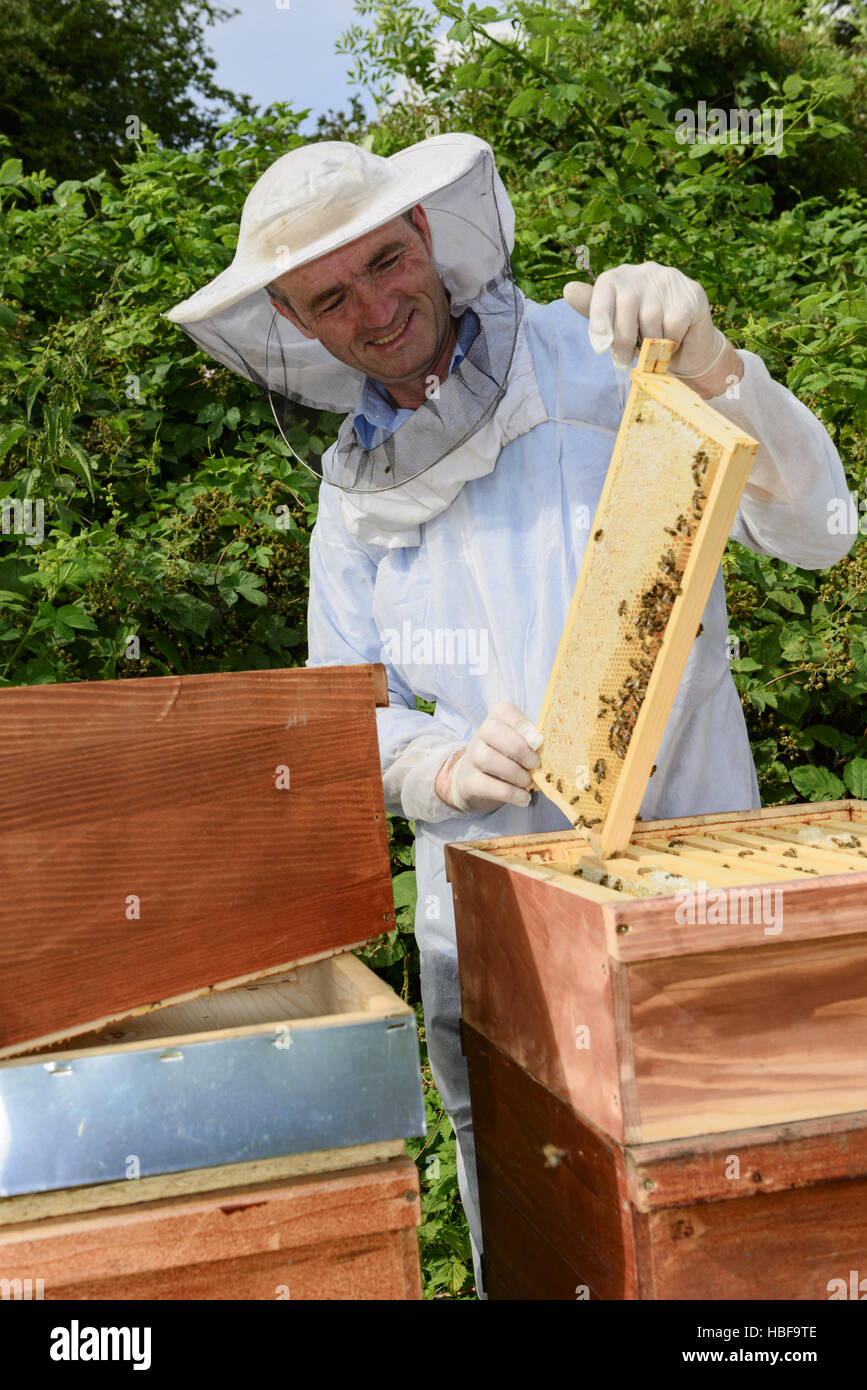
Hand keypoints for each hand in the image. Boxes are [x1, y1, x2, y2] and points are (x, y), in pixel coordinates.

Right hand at [436, 702, 542, 813]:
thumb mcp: (519, 743)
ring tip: (528, 782)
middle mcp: (480, 734)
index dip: (523, 725)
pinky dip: (511, 793)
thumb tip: (550, 750)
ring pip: (488, 758)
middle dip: (520, 750)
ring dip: (515, 773)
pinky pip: (488, 786)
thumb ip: (533, 742)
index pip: (505, 711)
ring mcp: (472, 758)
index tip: (539, 742)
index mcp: (496, 719)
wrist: (474, 781)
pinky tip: (524, 798)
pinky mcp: (470, 782)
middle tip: (535, 765)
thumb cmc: (506, 758)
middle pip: (493, 731)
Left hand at [563, 261, 742, 397]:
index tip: (600, 347)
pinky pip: (673, 325)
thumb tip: (568, 290)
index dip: (600, 320)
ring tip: (652, 350)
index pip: (602, 292)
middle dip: (623, 341)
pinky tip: (673, 342)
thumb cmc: (644, 334)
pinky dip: (671, 342)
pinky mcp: (691, 293)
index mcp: (618, 277)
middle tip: (622, 364)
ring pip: (652, 318)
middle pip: (627, 306)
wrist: (688, 344)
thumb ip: (594, 312)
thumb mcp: (615, 326)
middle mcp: (643, 271)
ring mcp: (669, 279)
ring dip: (650, 344)